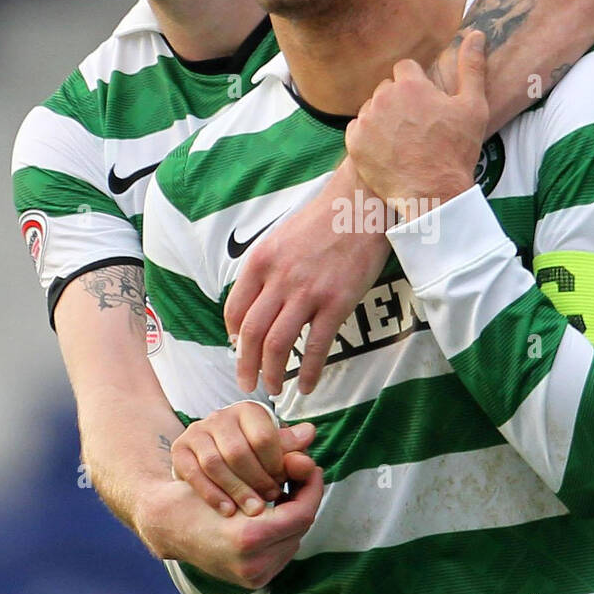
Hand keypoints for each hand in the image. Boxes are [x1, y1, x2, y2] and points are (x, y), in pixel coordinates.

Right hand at [136, 471, 324, 588]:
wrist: (167, 526)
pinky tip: (277, 513)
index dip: (312, 488)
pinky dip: (285, 531)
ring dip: (296, 516)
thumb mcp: (235, 476)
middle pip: (301, 528)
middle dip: (305, 500)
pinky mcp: (254, 582)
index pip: (302, 513)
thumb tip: (310, 459)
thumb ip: (276, 467)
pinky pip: (283, 552)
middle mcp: (253, 564)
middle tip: (301, 477)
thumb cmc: (198, 494)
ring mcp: (254, 577)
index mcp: (249, 538)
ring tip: (288, 493)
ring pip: (295, 540)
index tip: (312, 467)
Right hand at [171, 401, 316, 515]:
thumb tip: (309, 433)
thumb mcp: (273, 452)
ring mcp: (196, 432)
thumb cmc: (249, 459)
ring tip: (254, 511)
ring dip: (237, 490)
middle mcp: (220, 416)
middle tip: (270, 501)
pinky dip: (213, 495)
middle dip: (258, 480)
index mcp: (248, 411)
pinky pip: (195, 474)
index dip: (276, 465)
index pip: (264, 437)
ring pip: (215, 463)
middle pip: (239, 452)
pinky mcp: (179, 450)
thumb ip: (290, 449)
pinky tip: (228, 511)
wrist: (204, 465)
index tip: (283, 485)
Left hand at [224, 158, 389, 395]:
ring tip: (274, 388)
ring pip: (278, 344)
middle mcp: (278, 279)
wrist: (359, 205)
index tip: (239, 350)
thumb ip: (266, 270)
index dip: (233, 337)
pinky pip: (316, 346)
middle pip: (252, 333)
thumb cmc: (323, 220)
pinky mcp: (336, 302)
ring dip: (272, 373)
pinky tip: (306, 386)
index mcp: (260, 262)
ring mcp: (307, 292)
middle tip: (247, 383)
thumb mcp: (281, 238)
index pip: (234, 310)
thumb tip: (259, 303)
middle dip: (245, 365)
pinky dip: (307, 371)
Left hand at [345, 31, 488, 216]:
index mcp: (410, 84)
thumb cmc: (457, 151)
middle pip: (387, 88)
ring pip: (372, 109)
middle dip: (399, 101)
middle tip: (416, 127)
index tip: (426, 105)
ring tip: (402, 141)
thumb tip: (475, 34)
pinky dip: (369, 138)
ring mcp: (366, 121)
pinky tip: (387, 151)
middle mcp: (383, 97)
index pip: (405, 68)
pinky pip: (358, 130)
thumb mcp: (473, 107)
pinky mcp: (354, 143)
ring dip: (383, 119)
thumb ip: (471, 67)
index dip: (417, 85)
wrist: (434, 194)